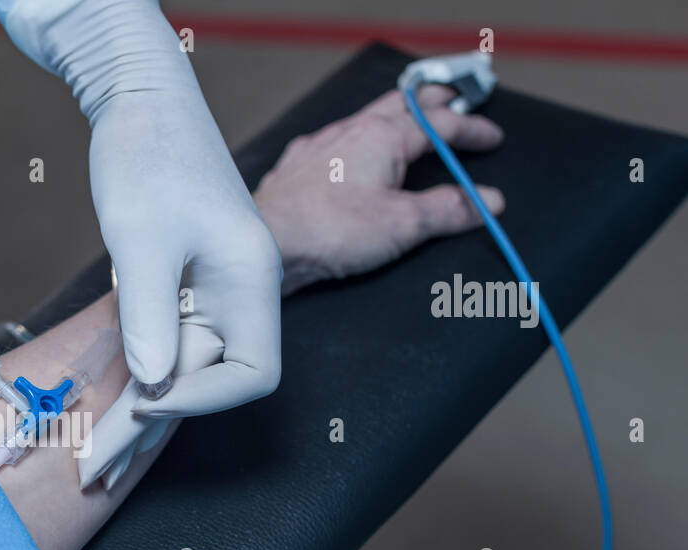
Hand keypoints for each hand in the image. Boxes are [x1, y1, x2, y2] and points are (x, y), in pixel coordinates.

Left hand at [0, 0, 283, 486]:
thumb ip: (149, 312)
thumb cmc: (148, 153)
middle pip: (205, 381)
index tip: (144, 403)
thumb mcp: (143, 234)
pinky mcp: (176, 292)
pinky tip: (103, 418)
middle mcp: (236, 296)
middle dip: (149, 426)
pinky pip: (160, 349)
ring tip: (90, 463)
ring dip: (135, 417)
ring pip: (178, 373)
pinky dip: (131, 383)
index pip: (252, 373)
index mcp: (250, 281)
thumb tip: (154, 386)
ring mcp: (207, 296)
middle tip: (92, 468)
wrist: (137, 103)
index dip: (202, 399)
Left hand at [253, 85, 504, 294]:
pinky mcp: (296, 168)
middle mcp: (350, 132)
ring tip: (404, 123)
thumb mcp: (403, 225)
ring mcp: (319, 147)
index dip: (471, 131)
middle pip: (402, 104)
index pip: (441, 125)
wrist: (264, 244)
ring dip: (391, 118)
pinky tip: (346, 156)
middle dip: (432, 102)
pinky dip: (353, 142)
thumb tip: (485, 202)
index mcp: (384, 137)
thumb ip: (448, 211)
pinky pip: (332, 143)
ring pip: (364, 119)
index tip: (490, 139)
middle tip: (452, 100)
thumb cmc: (326, 232)